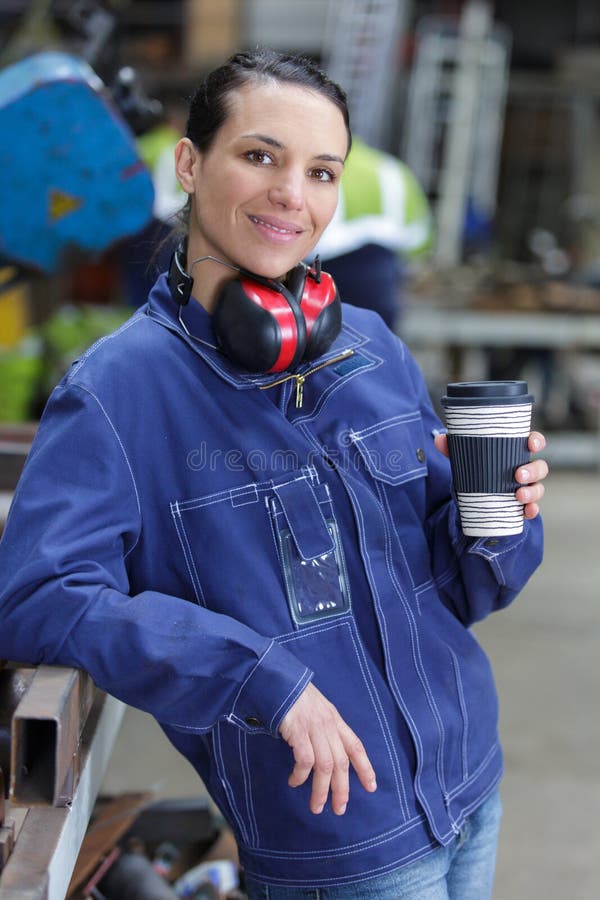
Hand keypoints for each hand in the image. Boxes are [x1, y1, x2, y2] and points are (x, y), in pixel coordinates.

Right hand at [279, 682, 376, 815]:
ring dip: (321, 790)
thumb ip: (324, 726)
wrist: (278, 681)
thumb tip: (326, 752)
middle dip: (342, 789)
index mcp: (335, 720)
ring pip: (325, 766)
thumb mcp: (317, 708)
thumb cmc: (294, 696)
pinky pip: (305, 760)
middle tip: (339, 809)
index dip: (365, 767)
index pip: (356, 746)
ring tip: (316, 807)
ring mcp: (314, 728)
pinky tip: (295, 782)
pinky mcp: (298, 731)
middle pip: (342, 762)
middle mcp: (328, 725)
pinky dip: (301, 775)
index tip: (371, 786)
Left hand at [434, 430, 548, 519]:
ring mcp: (525, 488)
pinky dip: (532, 510)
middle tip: (517, 475)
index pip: (533, 442)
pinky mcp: (521, 505)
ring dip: (532, 492)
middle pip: (540, 467)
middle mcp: (524, 469)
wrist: (472, 496)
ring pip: (538, 488)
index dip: (536, 441)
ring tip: (518, 495)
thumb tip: (439, 439)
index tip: (531, 443)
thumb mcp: (465, 458)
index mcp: (515, 452)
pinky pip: (532, 508)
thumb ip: (453, 448)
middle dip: (533, 470)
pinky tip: (526, 511)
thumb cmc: (476, 469)